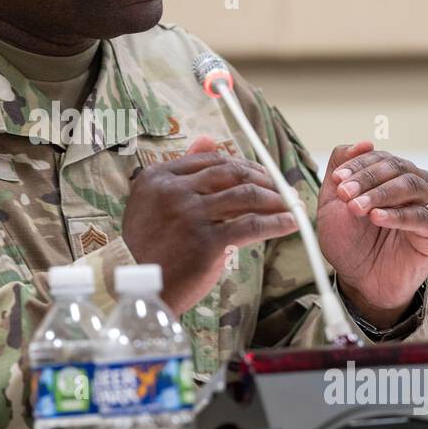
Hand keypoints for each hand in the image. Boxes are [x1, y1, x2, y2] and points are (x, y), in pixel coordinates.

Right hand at [122, 135, 296, 313]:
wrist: (137, 289)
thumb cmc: (148, 247)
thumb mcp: (154, 201)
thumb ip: (182, 171)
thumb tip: (207, 140)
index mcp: (158, 177)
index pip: (211, 160)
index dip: (242, 165)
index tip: (259, 174)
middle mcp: (173, 191)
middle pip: (231, 173)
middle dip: (263, 178)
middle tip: (281, 187)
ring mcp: (190, 215)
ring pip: (245, 194)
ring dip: (275, 198)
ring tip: (290, 204)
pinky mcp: (206, 242)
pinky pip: (251, 225)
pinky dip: (276, 222)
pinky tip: (289, 224)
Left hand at [316, 141, 427, 327]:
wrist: (361, 282)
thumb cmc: (350, 242)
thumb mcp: (333, 205)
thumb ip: (340, 172)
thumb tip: (360, 143)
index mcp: (389, 177)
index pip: (378, 158)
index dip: (357, 165)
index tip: (337, 179)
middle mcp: (412, 187)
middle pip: (396, 168)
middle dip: (366, 179)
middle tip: (345, 194)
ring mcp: (427, 207)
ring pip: (411, 186)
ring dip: (381, 194)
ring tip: (358, 208)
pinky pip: (422, 217)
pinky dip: (398, 215)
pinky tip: (377, 218)